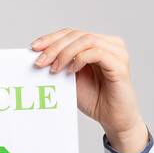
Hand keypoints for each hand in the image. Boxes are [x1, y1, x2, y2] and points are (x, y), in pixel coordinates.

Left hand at [30, 28, 148, 152]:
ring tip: (54, 68)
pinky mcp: (120, 64)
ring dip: (65, 53)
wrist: (113, 119)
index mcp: (98, 44)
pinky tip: (71, 70)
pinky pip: (97, 53)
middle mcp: (109, 44)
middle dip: (54, 47)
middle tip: (40, 61)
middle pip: (77, 34)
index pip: (71, 33)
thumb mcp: (71, 79)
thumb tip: (38, 56)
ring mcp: (117, 52)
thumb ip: (60, 65)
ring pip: (86, 40)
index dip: (51, 38)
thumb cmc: (94, 99)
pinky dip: (80, 59)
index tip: (33, 48)